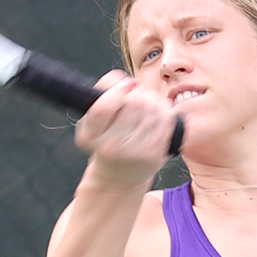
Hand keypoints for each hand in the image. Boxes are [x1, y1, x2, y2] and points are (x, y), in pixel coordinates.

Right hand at [75, 70, 177, 187]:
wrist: (119, 176)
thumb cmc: (105, 140)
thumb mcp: (91, 120)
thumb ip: (100, 92)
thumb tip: (121, 79)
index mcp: (90, 135)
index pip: (104, 107)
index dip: (118, 89)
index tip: (125, 84)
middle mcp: (111, 147)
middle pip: (133, 103)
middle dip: (138, 92)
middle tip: (136, 95)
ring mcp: (135, 152)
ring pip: (152, 108)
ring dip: (152, 99)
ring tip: (146, 103)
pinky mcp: (155, 154)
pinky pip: (166, 119)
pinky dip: (164, 109)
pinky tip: (157, 112)